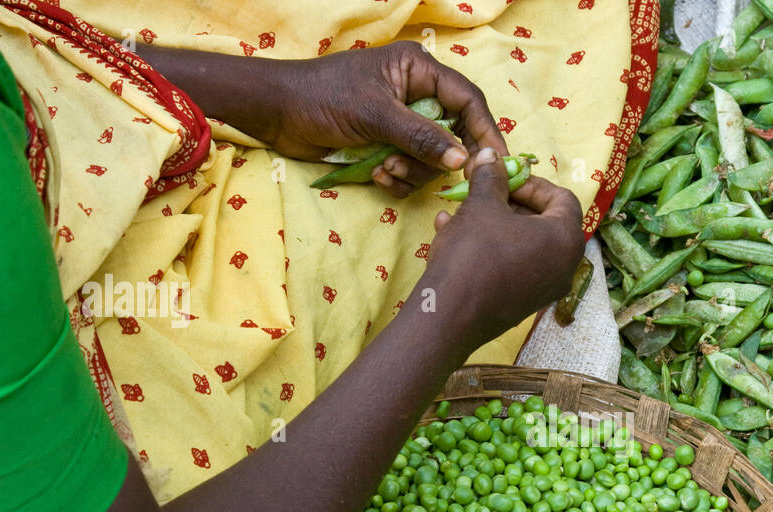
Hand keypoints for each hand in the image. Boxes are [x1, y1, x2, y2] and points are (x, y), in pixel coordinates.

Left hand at [263, 42, 506, 196]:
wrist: (277, 115)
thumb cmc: (322, 98)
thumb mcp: (375, 114)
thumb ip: (421, 136)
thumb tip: (462, 159)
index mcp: (418, 71)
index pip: (467, 100)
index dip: (484, 131)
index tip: (495, 162)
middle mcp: (415, 96)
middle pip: (453, 136)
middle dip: (434, 159)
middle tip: (413, 169)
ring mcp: (402, 124)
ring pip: (432, 160)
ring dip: (411, 172)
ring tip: (384, 169)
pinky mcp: (388, 147)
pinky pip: (411, 172)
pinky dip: (398, 180)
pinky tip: (376, 174)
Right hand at [427, 148, 585, 342]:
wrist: (450, 316)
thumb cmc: (473, 254)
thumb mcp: (481, 205)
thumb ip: (491, 177)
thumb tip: (492, 156)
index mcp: (565, 239)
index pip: (563, 198)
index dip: (533, 183)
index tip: (505, 178)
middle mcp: (564, 267)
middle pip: (545, 223)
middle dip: (512, 204)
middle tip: (485, 193)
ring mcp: (545, 289)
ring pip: (525, 245)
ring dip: (496, 224)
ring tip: (462, 213)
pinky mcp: (524, 304)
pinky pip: (514, 266)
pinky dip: (492, 249)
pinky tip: (455, 237)